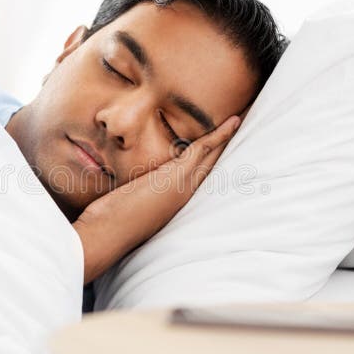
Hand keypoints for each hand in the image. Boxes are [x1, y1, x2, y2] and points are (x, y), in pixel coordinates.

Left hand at [74, 115, 240, 283]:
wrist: (102, 238)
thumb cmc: (107, 223)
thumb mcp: (125, 201)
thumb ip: (134, 190)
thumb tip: (128, 182)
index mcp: (175, 199)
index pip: (201, 172)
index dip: (215, 154)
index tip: (226, 136)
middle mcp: (185, 195)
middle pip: (216, 164)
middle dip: (232, 142)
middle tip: (251, 120)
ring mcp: (183, 188)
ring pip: (215, 156)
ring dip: (232, 135)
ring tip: (247, 114)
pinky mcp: (176, 180)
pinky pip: (203, 151)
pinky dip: (220, 135)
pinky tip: (233, 121)